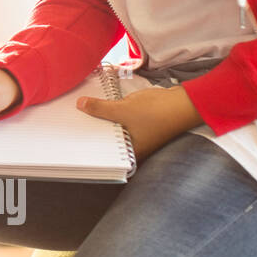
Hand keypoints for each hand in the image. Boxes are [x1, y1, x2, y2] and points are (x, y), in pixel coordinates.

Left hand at [77, 84, 201, 161]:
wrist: (185, 102)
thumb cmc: (158, 113)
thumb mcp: (123, 109)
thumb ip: (100, 109)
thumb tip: (80, 105)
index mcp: (131, 154)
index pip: (103, 153)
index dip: (87, 145)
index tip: (71, 137)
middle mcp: (135, 149)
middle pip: (107, 141)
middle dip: (92, 130)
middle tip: (71, 121)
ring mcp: (139, 137)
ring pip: (114, 130)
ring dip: (102, 121)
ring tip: (82, 112)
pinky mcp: (142, 125)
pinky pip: (121, 121)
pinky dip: (112, 115)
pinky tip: (99, 107)